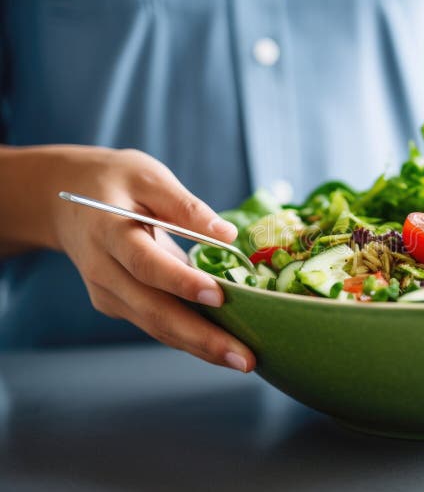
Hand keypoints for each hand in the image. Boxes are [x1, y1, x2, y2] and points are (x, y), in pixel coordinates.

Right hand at [44, 147, 254, 370]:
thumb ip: (186, 206)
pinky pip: (156, 324)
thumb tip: (228, 235)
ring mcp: (107, 293)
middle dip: (200, 338)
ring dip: (200, 347)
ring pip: (156, 326)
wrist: (65, 199)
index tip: (219, 297)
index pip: (146, 264)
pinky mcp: (117, 304)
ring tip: (243, 361)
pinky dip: (189, 338)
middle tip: (244, 358)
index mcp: (109, 232)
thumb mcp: (150, 177)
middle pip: (153, 310)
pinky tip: (223, 348)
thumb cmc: (118, 182)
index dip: (181, 283)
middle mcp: (104, 271)